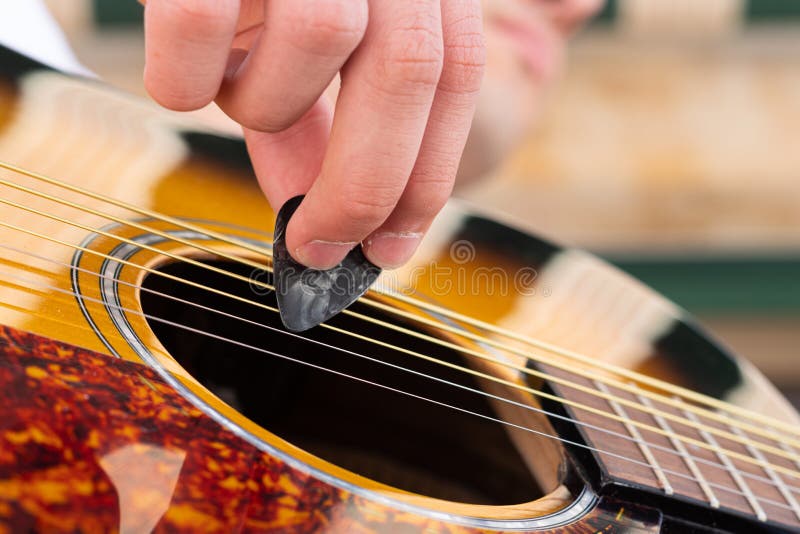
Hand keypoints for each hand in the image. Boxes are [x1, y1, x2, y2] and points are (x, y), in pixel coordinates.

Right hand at [142, 0, 484, 269]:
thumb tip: (314, 212)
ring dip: (264, 105)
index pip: (456, 75)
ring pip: (314, 42)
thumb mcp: (308, 42)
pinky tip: (180, 67)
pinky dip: (184, 77)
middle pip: (407, 67)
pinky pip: (199, 28)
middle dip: (364, 186)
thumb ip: (327, 121)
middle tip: (319, 248)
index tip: (390, 249)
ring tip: (232, 82)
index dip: (428, 172)